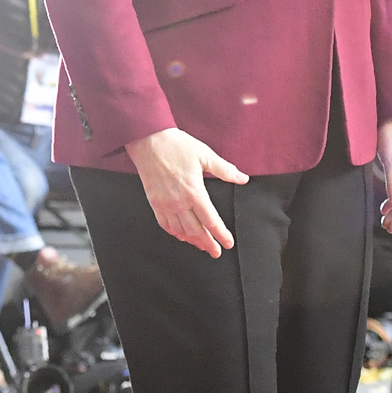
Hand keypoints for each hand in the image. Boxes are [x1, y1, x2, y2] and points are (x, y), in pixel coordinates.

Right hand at [127, 127, 248, 257]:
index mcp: (194, 192)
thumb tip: (243, 178)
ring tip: (201, 245)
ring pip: (180, 231)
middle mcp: (179, 202)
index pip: (211, 220)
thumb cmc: (176, 146)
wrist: (148, 140)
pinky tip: (181, 235)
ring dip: (192, 241)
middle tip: (216, 252)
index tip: (228, 243)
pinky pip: (165, 224)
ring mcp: (165, 204)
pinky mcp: (154, 202)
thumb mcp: (205, 155)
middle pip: (196, 231)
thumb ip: (225, 170)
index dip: (221, 234)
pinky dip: (175, 233)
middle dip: (208, 244)